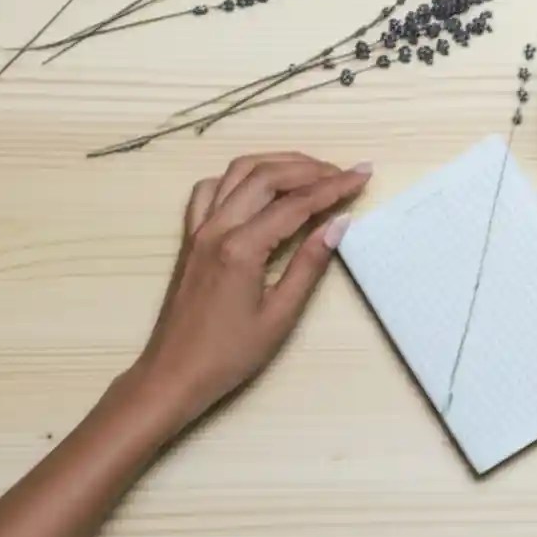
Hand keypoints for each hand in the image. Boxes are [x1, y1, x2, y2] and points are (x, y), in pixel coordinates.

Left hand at [123, 152, 370, 436]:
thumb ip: (309, 265)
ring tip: (310, 171)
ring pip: (237, 172)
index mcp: (242, 248)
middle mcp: (217, 227)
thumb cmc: (230, 355)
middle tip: (343, 173)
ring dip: (276, 163)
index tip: (363, 175)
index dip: (334, 186)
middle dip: (309, 168)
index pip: (296, 203)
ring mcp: (199, 228)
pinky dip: (238, 177)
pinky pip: (210, 189)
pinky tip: (257, 186)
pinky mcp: (189, 236)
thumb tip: (339, 224)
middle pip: (266, 176)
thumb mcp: (280, 316)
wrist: (173, 373)